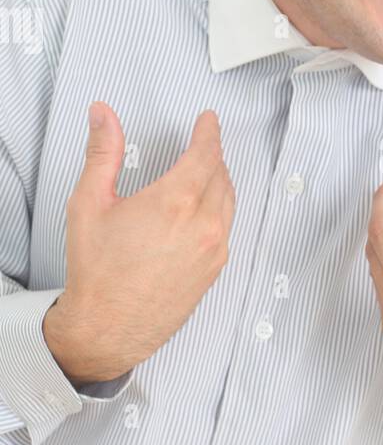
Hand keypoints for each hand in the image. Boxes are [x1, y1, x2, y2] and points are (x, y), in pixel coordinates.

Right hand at [43, 102, 235, 383]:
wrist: (107, 326)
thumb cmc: (98, 273)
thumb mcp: (90, 203)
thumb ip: (102, 153)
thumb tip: (104, 117)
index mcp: (175, 202)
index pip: (207, 154)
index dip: (210, 133)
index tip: (209, 122)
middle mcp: (202, 225)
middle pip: (221, 176)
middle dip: (213, 156)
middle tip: (204, 145)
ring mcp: (213, 250)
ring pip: (229, 203)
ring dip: (220, 182)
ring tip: (206, 173)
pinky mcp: (214, 271)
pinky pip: (226, 230)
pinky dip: (220, 211)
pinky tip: (205, 212)